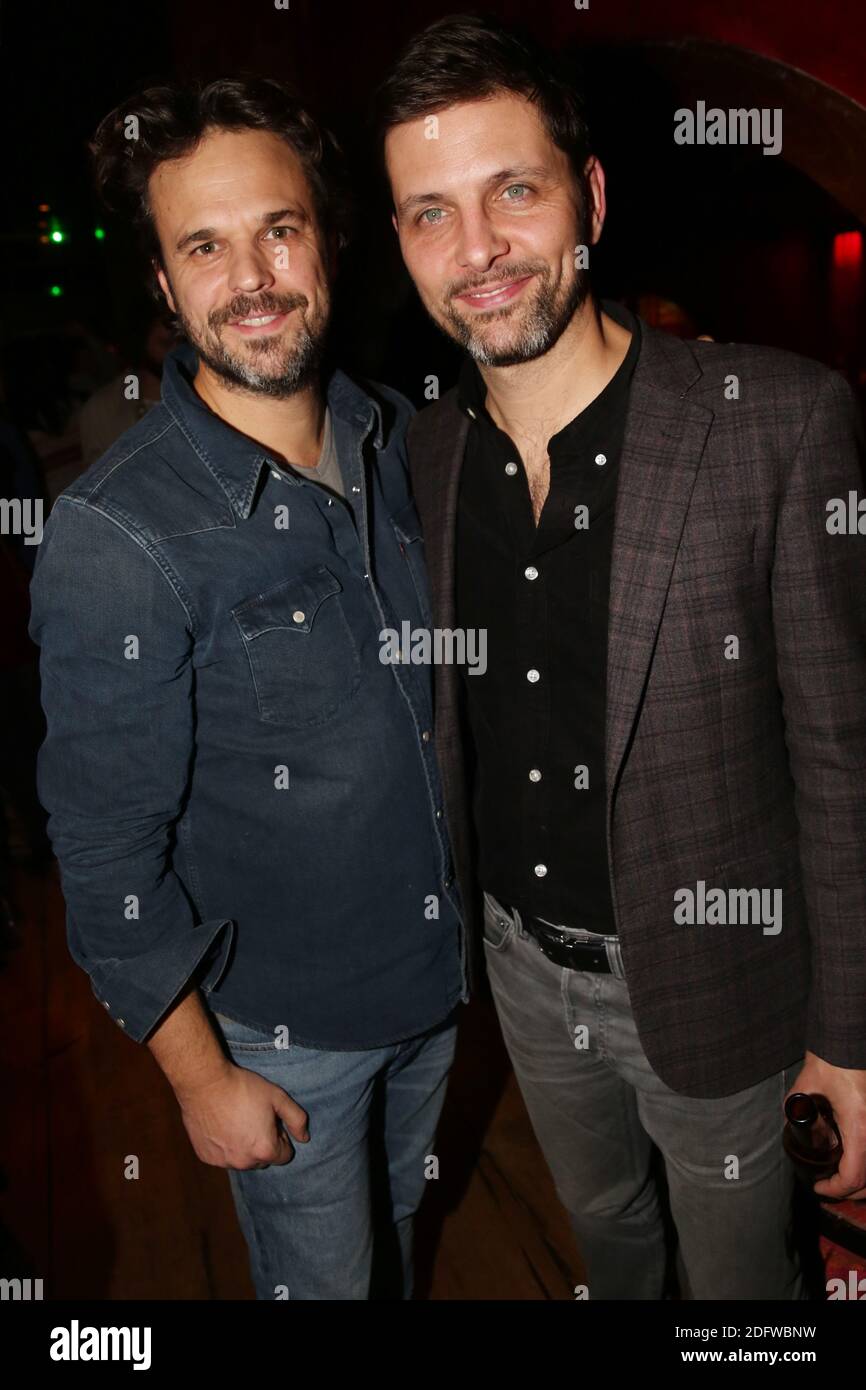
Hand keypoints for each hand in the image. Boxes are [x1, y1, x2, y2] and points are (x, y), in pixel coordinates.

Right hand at [175, 1062, 309, 1169]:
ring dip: (243, 1147)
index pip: (284, 1155)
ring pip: (242, 1159)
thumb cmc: (244, 1089)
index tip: (271, 1121)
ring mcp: (223, 1162)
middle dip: (262, 1144)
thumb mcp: (278, 1097)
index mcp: (265, 1150)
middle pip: (263, 1159)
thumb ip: (297, 1119)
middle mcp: (244, 1162)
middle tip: (254, 1119)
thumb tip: (305, 1138)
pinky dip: (224, 1146)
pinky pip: (222, 1156)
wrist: (205, 1084)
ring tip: (236, 1121)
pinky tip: (221, 1125)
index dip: (280, 1136)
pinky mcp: (206, 1157)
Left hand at [786, 1051, 865, 1199]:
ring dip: (863, 1180)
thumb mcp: (807, 1085)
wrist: (851, 1038)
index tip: (819, 1187)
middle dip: (851, 1190)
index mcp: (860, 1126)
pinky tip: (855, 1158)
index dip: (836, 1189)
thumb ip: (794, 1106)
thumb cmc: (834, 1058)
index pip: (853, 1175)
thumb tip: (787, 1125)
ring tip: (844, 1178)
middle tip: (829, 1187)